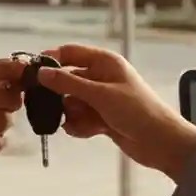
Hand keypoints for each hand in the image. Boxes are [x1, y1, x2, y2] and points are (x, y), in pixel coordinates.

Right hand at [36, 44, 195, 181]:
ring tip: (81, 123)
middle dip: (61, 96)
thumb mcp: (100, 95)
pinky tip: (87, 132)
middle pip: (67, 80)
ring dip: (71, 114)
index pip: (70, 52)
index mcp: (104, 62)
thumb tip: (42, 73)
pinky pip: (79, 118)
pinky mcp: (102, 118)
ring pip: (71, 102)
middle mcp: (101, 77)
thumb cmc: (137, 111)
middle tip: (52, 107)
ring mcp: (101, 99)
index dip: (51, 59)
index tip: (33, 72)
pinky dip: (79, 126)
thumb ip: (68, 83)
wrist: (162, 143)